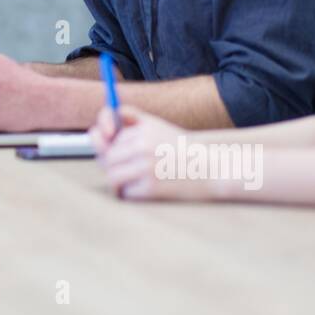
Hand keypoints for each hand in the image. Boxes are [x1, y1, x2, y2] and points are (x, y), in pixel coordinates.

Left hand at [90, 107, 213, 200]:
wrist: (215, 169)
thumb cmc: (184, 150)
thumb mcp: (159, 126)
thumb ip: (132, 121)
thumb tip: (100, 131)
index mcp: (144, 128)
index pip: (108, 131)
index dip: (102, 138)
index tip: (102, 141)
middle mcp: (143, 145)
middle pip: (108, 156)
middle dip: (112, 163)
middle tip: (127, 170)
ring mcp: (146, 166)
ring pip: (112, 175)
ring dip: (118, 181)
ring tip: (132, 182)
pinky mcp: (151, 187)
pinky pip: (125, 192)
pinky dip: (129, 193)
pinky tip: (144, 190)